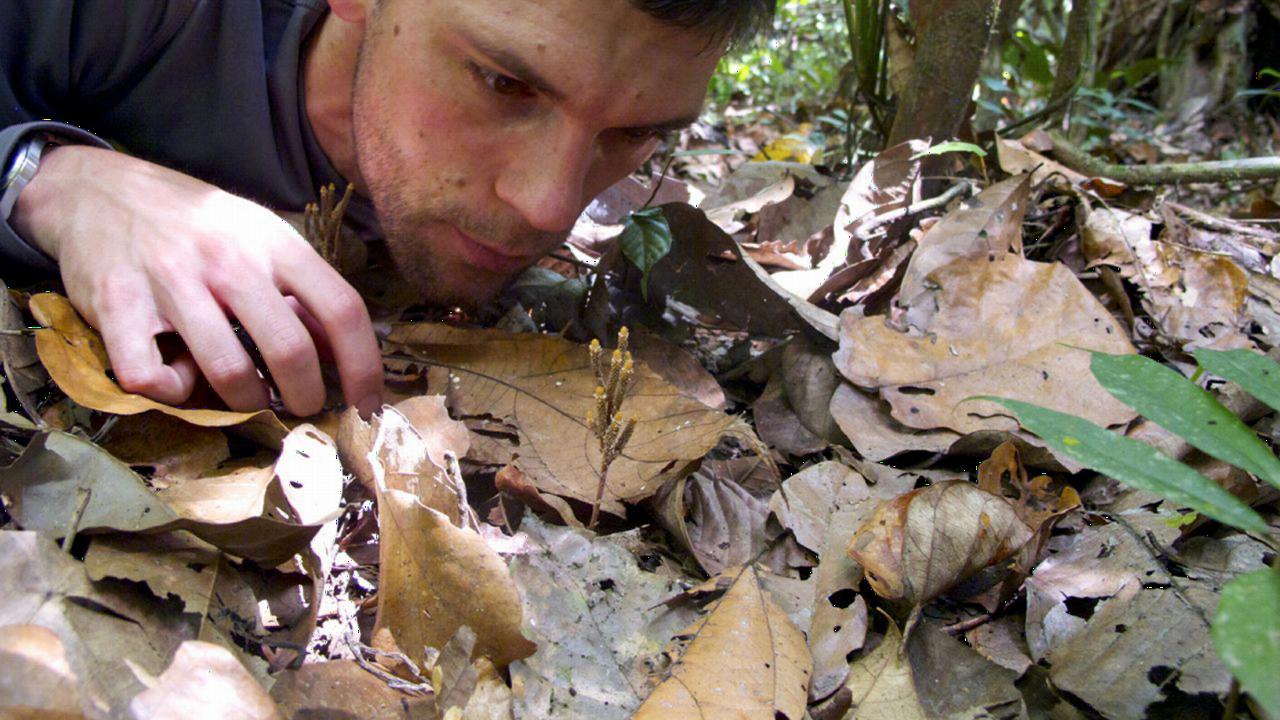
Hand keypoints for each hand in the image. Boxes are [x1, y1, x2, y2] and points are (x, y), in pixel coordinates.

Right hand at [12, 146, 382, 416]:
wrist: (99, 190)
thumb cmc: (198, 225)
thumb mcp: (260, 239)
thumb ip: (300, 293)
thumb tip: (344, 356)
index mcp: (274, 242)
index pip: (342, 309)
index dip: (364, 366)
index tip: (367, 403)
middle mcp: (228, 259)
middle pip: (291, 350)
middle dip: (308, 397)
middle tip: (304, 408)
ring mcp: (171, 281)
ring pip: (229, 371)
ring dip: (248, 402)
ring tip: (250, 398)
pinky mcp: (116, 304)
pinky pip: (151, 376)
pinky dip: (172, 393)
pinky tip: (179, 379)